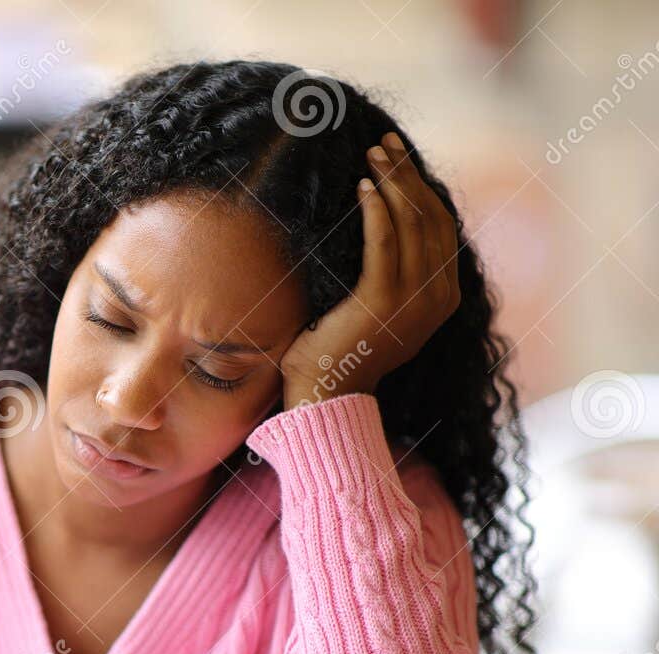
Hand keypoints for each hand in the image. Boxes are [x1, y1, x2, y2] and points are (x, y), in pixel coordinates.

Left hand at [278, 131, 460, 409]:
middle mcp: (437, 298)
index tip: (401, 159)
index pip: (441, 229)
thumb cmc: (337, 354)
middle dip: (409, 175)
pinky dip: (377, 210)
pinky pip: (385, 243)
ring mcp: (413, 300)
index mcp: (441, 299)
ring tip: (373, 154)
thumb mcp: (378, 312)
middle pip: (430, 218)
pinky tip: (364, 187)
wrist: (324, 397)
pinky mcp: (383, 301)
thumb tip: (385, 233)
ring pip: (412, 224)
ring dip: (393, 182)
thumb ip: (393, 278)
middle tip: (386, 143)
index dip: (423, 188)